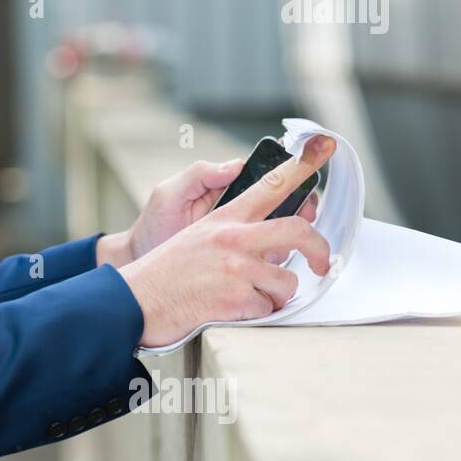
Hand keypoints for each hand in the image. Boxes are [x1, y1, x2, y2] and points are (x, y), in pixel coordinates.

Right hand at [118, 135, 335, 348]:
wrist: (136, 300)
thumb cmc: (164, 270)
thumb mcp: (192, 230)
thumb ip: (230, 220)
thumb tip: (262, 217)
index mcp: (225, 218)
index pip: (271, 184)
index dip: (302, 164)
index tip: (324, 146)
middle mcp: (233, 238)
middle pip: (298, 231)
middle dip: (320, 250)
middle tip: (324, 263)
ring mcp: (236, 268)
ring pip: (287, 282)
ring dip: (275, 295)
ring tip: (250, 296)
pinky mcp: (235, 299)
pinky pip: (268, 309)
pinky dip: (255, 315)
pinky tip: (232, 310)